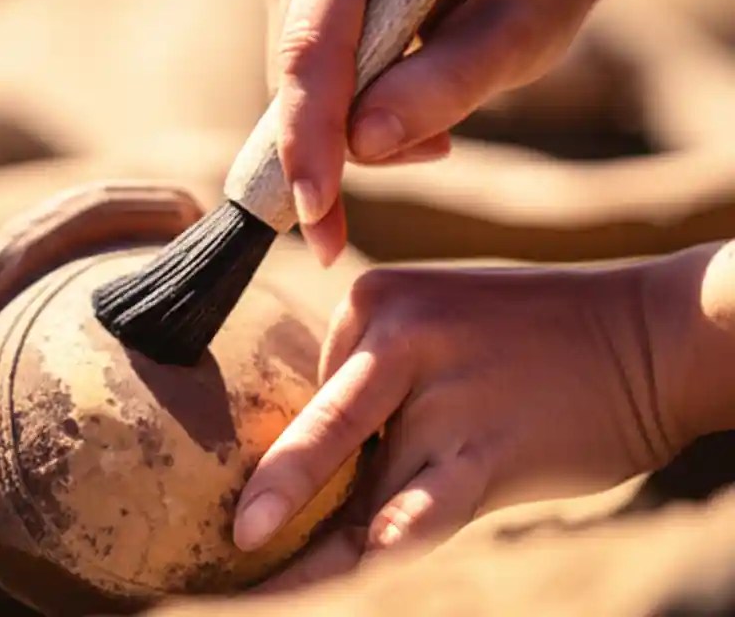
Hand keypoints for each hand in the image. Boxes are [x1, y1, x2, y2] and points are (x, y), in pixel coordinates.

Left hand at [232, 261, 692, 589]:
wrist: (651, 334)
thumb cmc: (531, 339)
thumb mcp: (438, 327)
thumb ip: (380, 384)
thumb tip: (317, 469)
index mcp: (370, 301)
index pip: (318, 395)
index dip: (311, 455)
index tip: (301, 492)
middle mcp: (396, 338)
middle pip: (319, 436)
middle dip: (273, 495)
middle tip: (237, 540)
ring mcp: (443, 395)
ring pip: (365, 490)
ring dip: (319, 552)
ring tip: (265, 588)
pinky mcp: (488, 449)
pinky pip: (424, 507)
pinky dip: (390, 538)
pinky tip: (364, 558)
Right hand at [265, 0, 601, 265]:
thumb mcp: (515, 37)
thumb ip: (444, 87)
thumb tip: (361, 143)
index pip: (311, 51)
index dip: (307, 138)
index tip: (315, 213)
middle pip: (301, 80)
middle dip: (353, 139)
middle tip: (438, 146)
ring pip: (298, 92)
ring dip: (355, 129)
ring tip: (433, 103)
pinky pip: (304, 87)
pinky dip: (349, 114)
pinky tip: (400, 94)